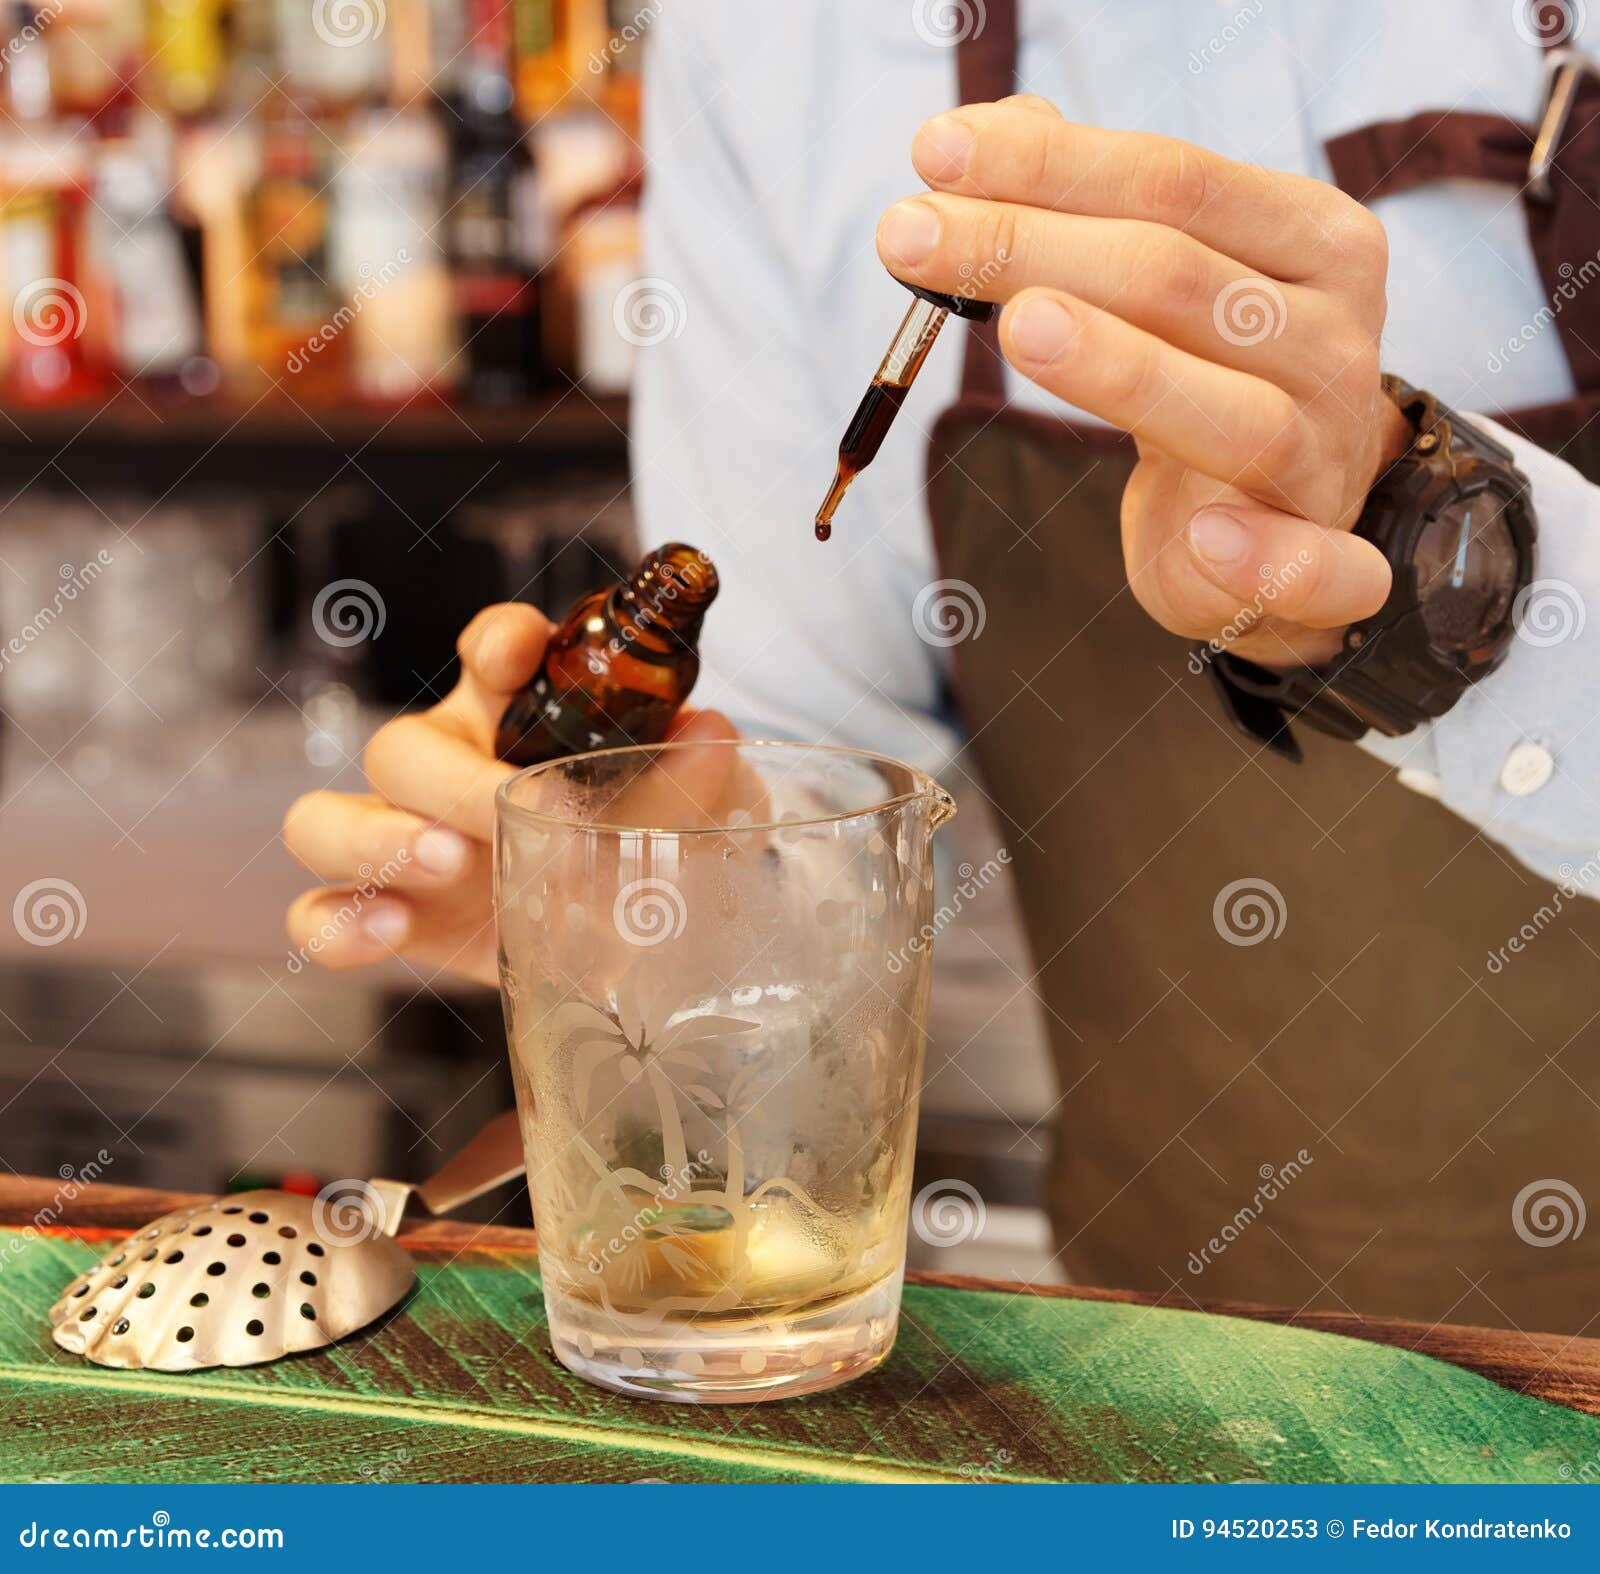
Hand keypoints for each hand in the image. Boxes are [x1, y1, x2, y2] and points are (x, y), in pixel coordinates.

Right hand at [283, 603, 736, 986]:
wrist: (629, 943)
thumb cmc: (643, 845)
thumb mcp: (685, 812)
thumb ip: (695, 777)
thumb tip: (710, 733)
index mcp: (519, 721)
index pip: (493, 653)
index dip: (499, 644)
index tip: (520, 657)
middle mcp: (450, 771)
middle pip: (401, 747)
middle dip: (449, 780)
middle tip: (502, 814)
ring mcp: (408, 848)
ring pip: (323, 820)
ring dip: (378, 839)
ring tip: (447, 865)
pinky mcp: (392, 917)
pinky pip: (317, 913)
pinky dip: (339, 923)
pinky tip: (390, 930)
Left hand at [877, 96, 1410, 669]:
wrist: (1291, 522)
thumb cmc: (1213, 385)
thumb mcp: (1169, 288)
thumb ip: (1098, 212)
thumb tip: (1002, 128)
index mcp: (1312, 243)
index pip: (1175, 183)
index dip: (1052, 164)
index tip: (935, 153)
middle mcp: (1333, 339)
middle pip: (1176, 279)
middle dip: (1029, 247)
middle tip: (907, 237)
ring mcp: (1330, 452)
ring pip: (1231, 412)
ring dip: (1122, 369)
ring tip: (1020, 325)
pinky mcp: (1324, 563)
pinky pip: (1315, 566)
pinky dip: (1267, 557)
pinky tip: (1206, 537)